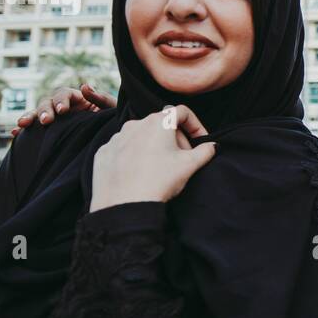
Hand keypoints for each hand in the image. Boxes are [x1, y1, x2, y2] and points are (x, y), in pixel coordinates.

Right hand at [12, 83, 116, 135]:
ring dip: (30, 118)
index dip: (61, 101)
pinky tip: (15, 134)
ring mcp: (55, 117)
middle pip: (47, 102)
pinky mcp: (50, 130)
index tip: (62, 111)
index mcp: (77, 97)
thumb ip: (100, 98)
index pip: (64, 94)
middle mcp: (62, 105)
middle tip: (45, 122)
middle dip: (44, 111)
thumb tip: (84, 86)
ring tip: (21, 125)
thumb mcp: (111, 108)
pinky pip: (35, 128)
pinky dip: (25, 131)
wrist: (108, 135)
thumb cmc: (112, 119)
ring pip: (37, 113)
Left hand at [89, 106, 215, 211]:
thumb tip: (212, 146)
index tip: (201, 142)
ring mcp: (117, 137)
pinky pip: (124, 148)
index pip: (182, 112)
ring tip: (160, 168)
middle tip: (183, 159)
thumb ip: (205, 151)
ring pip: (142, 136)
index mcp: (158, 122)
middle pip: (162, 124)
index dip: (196, 125)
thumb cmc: (159, 181)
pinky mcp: (104, 152)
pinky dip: (135, 156)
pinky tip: (140, 174)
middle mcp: (135, 124)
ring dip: (154, 147)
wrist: (124, 204)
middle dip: (176, 139)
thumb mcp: (189, 166)